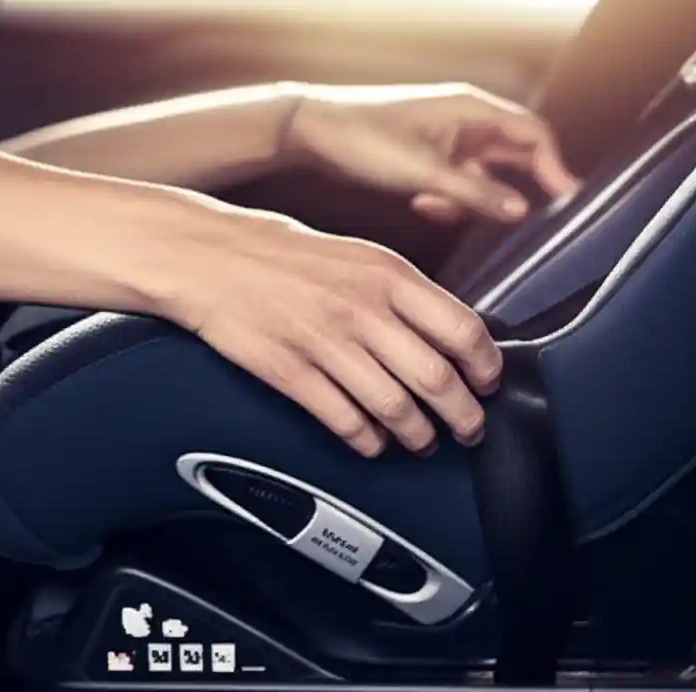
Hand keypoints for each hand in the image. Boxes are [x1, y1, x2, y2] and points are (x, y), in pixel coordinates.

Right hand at [155, 204, 500, 455]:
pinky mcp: (290, 372)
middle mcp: (362, 308)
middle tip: (469, 430)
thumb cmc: (281, 255)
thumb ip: (402, 291)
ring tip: (423, 442)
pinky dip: (368, 442)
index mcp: (387, 274)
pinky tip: (373, 441)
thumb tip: (448, 334)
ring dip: (419, 436)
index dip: (486, 369)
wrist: (208, 257)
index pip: (463, 329)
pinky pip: (345, 421)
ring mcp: (325, 342)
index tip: (487, 385)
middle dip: (464, 417)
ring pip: (396, 409)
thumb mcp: (356, 254)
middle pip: (438, 379)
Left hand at [283, 82, 579, 222]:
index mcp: (472, 110)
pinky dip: (449, 199)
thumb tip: (520, 212)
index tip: (567, 201)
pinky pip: (456, 181)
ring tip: (458, 215)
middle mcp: (465, 120)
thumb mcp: (424, 172)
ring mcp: (446, 138)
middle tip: (536, 223)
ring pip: (483, 173)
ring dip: (476, 199)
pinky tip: (426, 207)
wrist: (311, 132)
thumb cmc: (365, 140)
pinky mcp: (426, 156)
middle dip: (522, 187)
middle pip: (515, 154)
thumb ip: (474, 195)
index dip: (554, 167)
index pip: (534, 134)